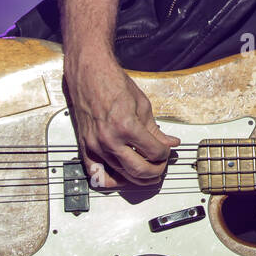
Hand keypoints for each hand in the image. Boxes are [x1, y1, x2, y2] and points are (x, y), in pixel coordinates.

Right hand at [64, 48, 179, 188]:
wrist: (89, 75)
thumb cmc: (112, 84)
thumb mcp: (142, 105)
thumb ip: (155, 129)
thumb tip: (170, 143)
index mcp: (126, 126)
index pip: (154, 152)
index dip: (165, 154)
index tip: (166, 151)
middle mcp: (109, 139)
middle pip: (139, 170)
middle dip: (156, 171)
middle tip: (161, 165)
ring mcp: (95, 146)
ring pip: (121, 176)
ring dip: (138, 177)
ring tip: (147, 171)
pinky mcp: (85, 147)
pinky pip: (97, 174)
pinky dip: (113, 180)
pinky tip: (124, 177)